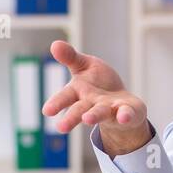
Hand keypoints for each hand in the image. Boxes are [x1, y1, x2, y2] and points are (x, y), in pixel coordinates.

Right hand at [42, 41, 152, 155]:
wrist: (122, 102)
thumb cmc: (99, 83)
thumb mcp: (84, 65)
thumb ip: (70, 57)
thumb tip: (54, 44)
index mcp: (79, 92)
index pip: (65, 97)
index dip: (56, 103)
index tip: (47, 111)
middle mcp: (92, 103)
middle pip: (80, 110)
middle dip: (72, 117)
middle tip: (61, 127)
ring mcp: (109, 109)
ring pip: (101, 113)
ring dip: (94, 116)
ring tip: (87, 119)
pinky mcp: (126, 112)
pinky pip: (126, 114)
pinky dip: (125, 116)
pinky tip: (124, 117)